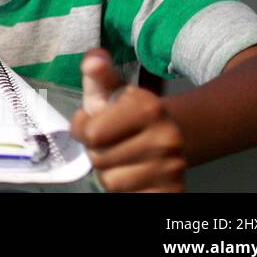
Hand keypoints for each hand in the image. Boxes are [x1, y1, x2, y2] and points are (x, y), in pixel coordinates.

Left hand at [70, 48, 186, 191]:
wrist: (171, 137)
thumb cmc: (129, 114)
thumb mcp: (112, 92)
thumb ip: (98, 76)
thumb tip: (92, 58)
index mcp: (149, 108)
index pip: (90, 132)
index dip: (83, 129)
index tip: (90, 124)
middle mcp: (166, 138)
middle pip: (99, 158)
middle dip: (97, 151)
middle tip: (111, 142)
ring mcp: (173, 168)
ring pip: (112, 182)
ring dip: (110, 172)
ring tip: (122, 158)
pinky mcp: (173, 192)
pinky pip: (128, 198)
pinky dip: (126, 190)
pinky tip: (134, 175)